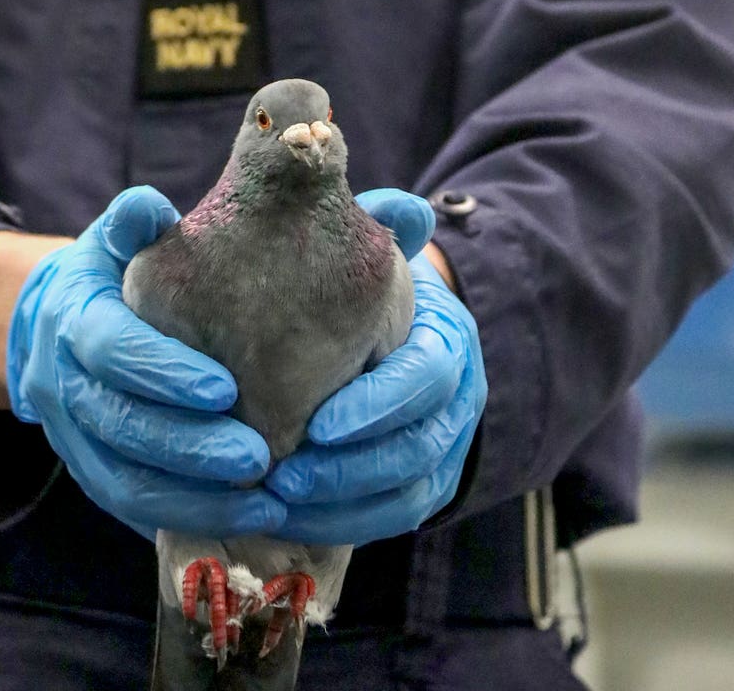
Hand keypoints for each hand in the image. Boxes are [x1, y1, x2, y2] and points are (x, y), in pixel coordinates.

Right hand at [8, 186, 285, 539]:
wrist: (56, 328)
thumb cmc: (112, 277)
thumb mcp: (116, 240)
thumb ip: (136, 222)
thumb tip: (151, 206)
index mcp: (72, 319)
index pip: (109, 348)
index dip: (162, 371)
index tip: (225, 388)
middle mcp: (62, 384)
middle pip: (119, 425)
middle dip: (190, 446)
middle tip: (261, 456)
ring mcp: (72, 437)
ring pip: (125, 480)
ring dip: (196, 496)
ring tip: (267, 499)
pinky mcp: (92, 474)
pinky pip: (133, 508)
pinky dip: (190, 517)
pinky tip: (249, 517)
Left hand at [265, 189, 486, 544]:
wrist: (387, 327)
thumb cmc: (361, 289)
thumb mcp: (369, 254)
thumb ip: (378, 229)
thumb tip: (397, 207)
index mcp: (446, 340)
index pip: (428, 379)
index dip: (377, 405)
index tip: (316, 424)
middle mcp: (457, 401)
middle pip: (421, 449)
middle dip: (352, 470)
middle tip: (283, 478)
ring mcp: (443, 449)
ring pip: (409, 496)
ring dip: (342, 507)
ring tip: (276, 504)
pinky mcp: (421, 487)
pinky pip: (392, 520)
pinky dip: (341, 525)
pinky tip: (285, 521)